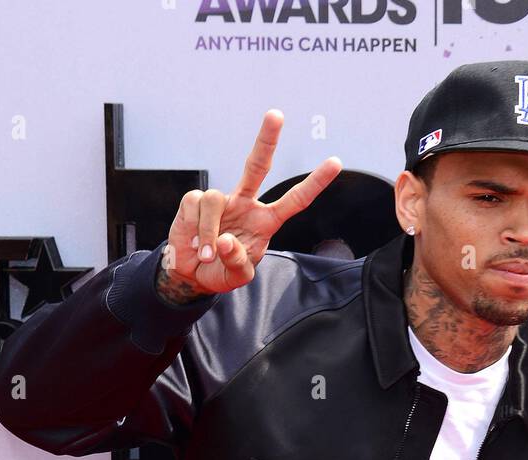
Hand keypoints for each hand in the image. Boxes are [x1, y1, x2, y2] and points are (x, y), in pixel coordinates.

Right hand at [156, 109, 341, 300]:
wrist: (191, 274)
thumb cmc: (221, 271)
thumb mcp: (236, 276)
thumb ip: (237, 262)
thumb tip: (226, 240)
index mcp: (264, 221)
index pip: (295, 201)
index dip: (314, 183)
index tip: (335, 162)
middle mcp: (245, 204)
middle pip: (258, 166)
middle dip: (266, 139)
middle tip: (277, 114)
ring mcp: (222, 200)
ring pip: (216, 200)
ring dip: (209, 232)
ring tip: (205, 254)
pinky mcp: (196, 201)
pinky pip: (198, 208)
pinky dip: (197, 231)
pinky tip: (195, 243)